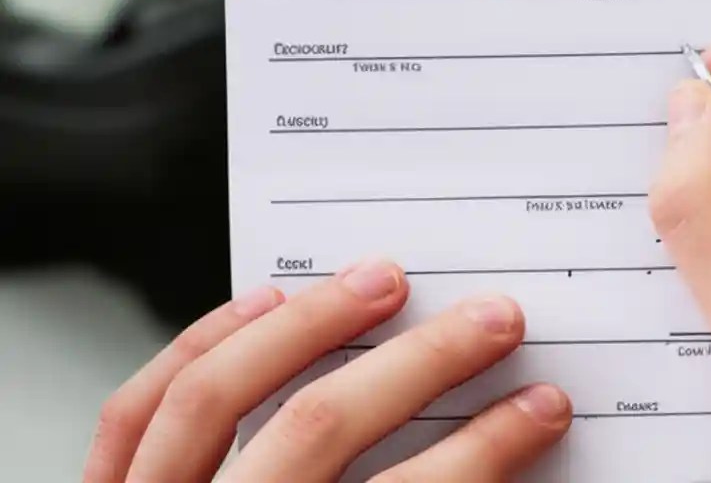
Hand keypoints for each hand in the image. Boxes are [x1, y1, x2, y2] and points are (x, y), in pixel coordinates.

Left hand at [83, 260, 570, 481]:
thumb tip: (497, 478)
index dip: (486, 450)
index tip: (539, 409)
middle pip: (318, 430)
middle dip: (421, 363)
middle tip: (492, 322)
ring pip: (217, 397)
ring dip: (310, 326)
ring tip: (382, 280)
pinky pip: (138, 407)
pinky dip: (202, 341)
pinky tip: (263, 301)